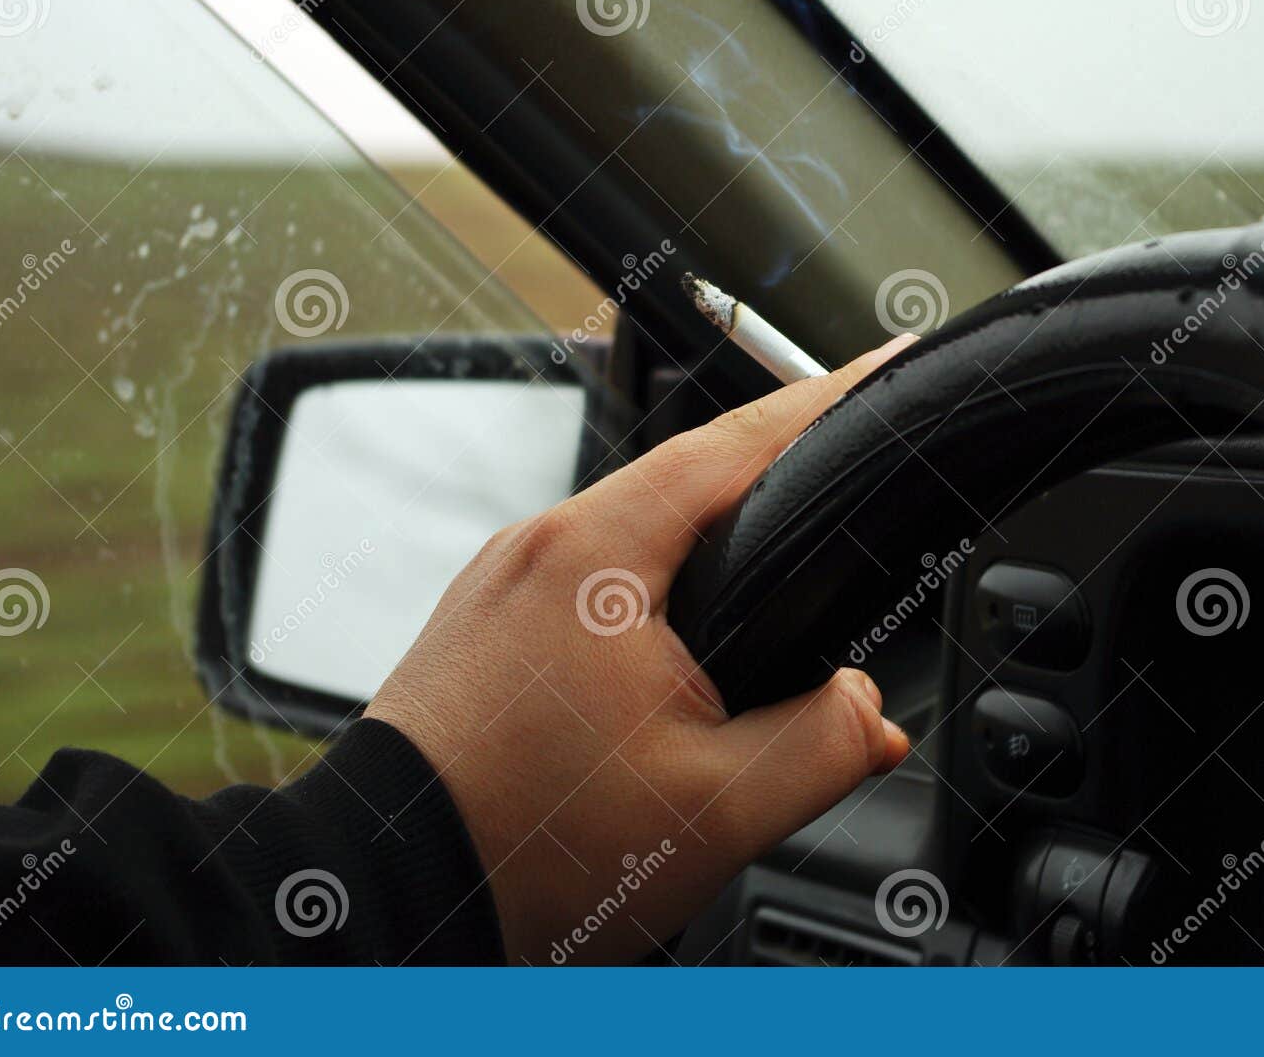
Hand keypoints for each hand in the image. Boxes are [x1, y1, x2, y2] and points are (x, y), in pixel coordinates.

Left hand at [365, 335, 914, 963]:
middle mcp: (537, 550)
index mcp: (595, 560)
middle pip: (682, 479)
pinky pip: (588, 577)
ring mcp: (499, 586)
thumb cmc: (520, 851)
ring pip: (633, 531)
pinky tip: (685, 632)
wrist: (382, 897)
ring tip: (779, 549)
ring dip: (709, 535)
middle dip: (772, 469)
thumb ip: (820, 746)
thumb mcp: (710, 812)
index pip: (735, 445)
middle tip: (848, 456)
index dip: (823, 399)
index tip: (881, 367)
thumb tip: (867, 707)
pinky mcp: (483, 628)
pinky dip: (651, 583)